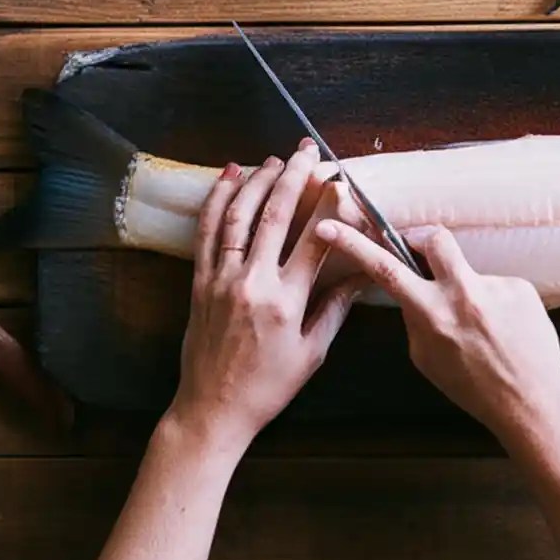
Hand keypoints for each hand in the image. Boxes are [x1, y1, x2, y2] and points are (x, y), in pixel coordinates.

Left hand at [172, 141, 361, 444]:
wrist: (212, 409)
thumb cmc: (268, 388)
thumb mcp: (311, 354)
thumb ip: (334, 310)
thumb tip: (359, 278)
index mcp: (285, 301)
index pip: (313, 241)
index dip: (328, 206)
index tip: (340, 182)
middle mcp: (252, 282)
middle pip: (274, 217)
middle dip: (293, 178)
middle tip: (308, 151)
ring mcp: (221, 279)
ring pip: (238, 217)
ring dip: (257, 181)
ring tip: (274, 158)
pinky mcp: (200, 282)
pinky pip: (207, 232)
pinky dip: (217, 201)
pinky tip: (229, 177)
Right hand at [314, 220, 559, 438]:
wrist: (530, 401)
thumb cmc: (474, 388)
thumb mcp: (425, 357)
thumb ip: (415, 317)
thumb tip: (413, 292)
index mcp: (432, 313)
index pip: (384, 268)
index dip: (352, 243)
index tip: (329, 226)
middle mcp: (463, 293)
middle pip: (434, 238)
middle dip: (421, 239)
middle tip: (420, 253)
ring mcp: (496, 286)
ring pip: (468, 272)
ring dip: (465, 290)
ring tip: (482, 327)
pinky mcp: (522, 287)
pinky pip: (496, 287)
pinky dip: (494, 304)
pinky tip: (504, 330)